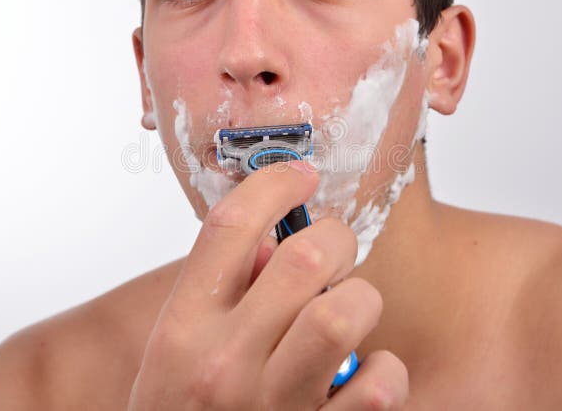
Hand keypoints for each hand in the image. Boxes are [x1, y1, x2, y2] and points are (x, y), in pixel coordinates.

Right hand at [127, 161, 408, 408]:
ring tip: (349, 311)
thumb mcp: (176, 354)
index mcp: (181, 329)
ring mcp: (273, 408)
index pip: (228, 226)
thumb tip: (279, 245)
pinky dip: (385, 370)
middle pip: (303, 257)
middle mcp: (223, 364)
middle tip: (334, 249)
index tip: (300, 174)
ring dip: (361, 299)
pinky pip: (381, 383)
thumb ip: (221, 292)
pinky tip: (364, 374)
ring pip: (346, 310)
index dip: (273, 182)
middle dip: (334, 238)